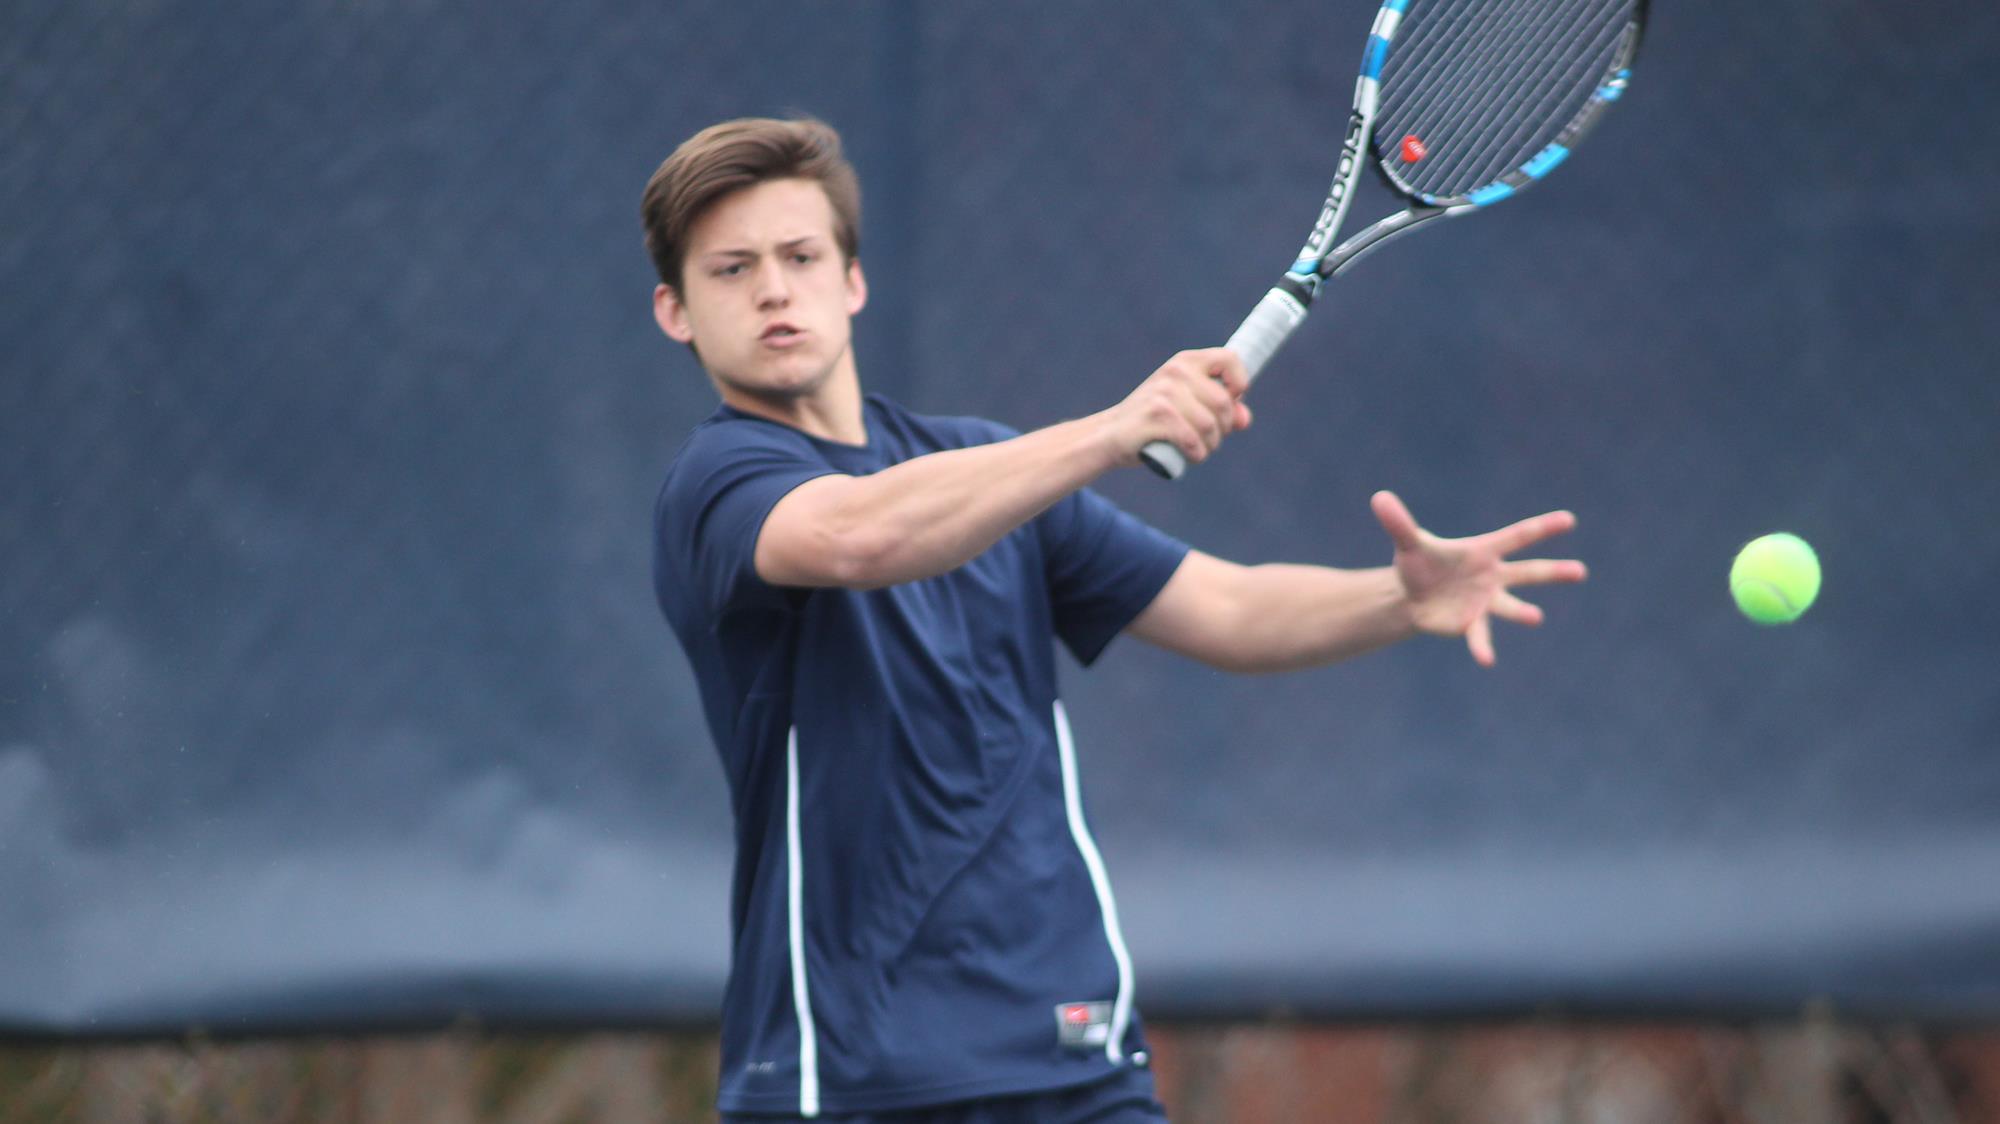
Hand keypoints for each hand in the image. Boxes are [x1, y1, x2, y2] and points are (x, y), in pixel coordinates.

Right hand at [1107, 348, 1252, 466]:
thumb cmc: (1154, 422)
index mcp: (1185, 362)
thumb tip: (1244, 419)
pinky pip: (1193, 439)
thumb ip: (1220, 411)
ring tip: (1198, 449)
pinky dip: (1196, 454)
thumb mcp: (1189, 409)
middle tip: (1209, 439)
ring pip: (1210, 425)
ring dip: (1210, 445)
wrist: (1110, 435)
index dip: (1239, 383)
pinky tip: (1190, 456)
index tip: (1231, 401)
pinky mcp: (1156, 415)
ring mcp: (1165, 392)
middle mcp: (1176, 371)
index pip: (1230, 358)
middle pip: (1224, 403)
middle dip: (1223, 429)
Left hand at [1371, 490, 1587, 666]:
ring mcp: (1486, 601)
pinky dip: (1482, 647)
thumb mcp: (1409, 543)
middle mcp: (1493, 576)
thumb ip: (1399, 523)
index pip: (1517, 537)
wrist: (1411, 596)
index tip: (1569, 520)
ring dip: (1522, 612)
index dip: (1542, 528)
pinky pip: (1479, 635)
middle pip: (1528, 573)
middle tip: (1580, 571)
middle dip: (1554, 572)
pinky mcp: (1472, 623)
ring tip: (1535, 617)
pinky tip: (1486, 660)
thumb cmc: (1420, 564)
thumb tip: (1378, 498)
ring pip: (1510, 606)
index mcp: (1484, 551)